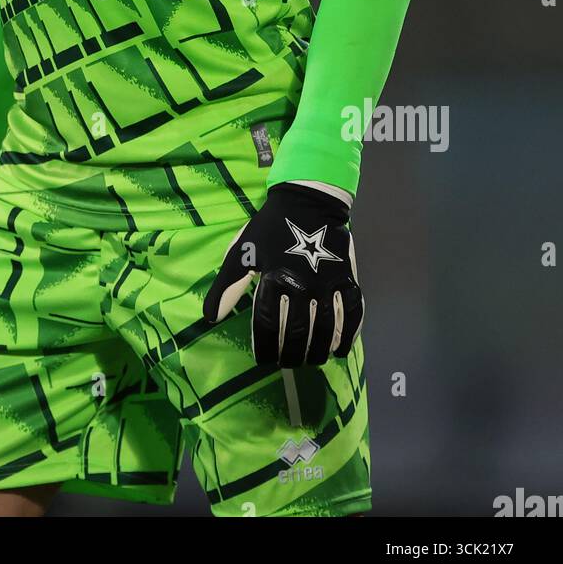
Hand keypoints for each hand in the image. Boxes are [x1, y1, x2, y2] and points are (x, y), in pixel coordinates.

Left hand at [202, 182, 363, 365]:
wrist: (307, 200)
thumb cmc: (270, 228)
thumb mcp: (242, 252)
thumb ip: (226, 287)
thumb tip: (210, 317)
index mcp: (275, 279)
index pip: (269, 326)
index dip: (266, 349)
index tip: (264, 361)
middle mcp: (304, 286)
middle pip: (298, 334)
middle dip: (291, 355)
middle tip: (286, 363)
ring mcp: (329, 284)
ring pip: (327, 330)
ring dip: (317, 352)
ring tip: (308, 360)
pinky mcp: (348, 279)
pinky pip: (352, 313)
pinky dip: (348, 336)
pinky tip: (338, 349)